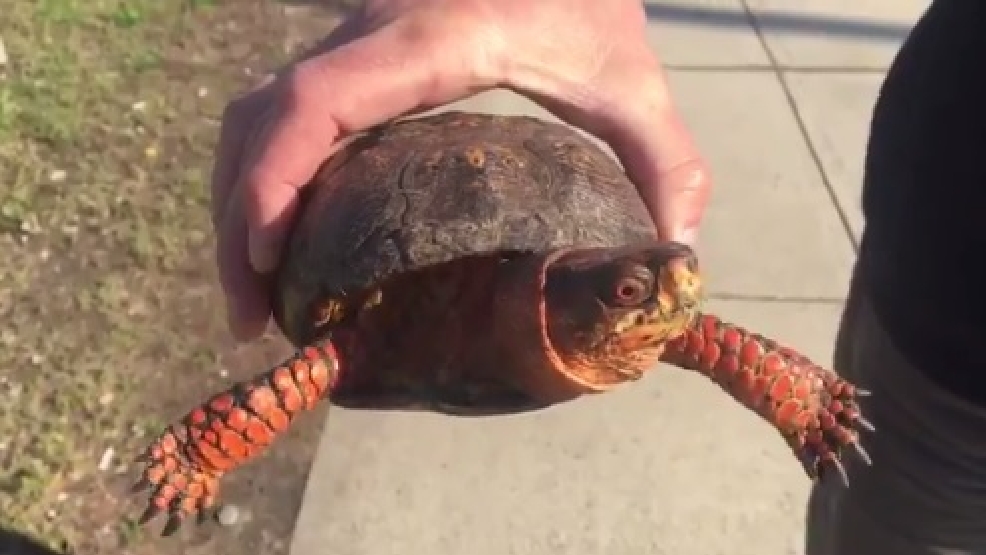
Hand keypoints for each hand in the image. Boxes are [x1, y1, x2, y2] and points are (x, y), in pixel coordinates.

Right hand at [211, 0, 711, 340]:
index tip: (266, 256)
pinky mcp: (355, 61)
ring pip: (256, 115)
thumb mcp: (632, 79)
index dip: (274, 176)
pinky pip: (283, 116)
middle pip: (262, 118)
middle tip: (251, 317)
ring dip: (237, 200)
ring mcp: (354, 45)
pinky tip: (284, 239)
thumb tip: (674, 260)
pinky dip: (265, 178)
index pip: (318, 100)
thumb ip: (666, 163)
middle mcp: (370, 37)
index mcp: (430, 40)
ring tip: (254, 295)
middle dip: (238, 218)